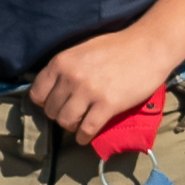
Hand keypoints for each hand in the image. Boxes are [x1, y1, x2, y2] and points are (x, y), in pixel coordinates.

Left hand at [27, 27, 176, 153]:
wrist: (147, 48)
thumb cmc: (116, 47)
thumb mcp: (82, 50)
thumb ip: (66, 68)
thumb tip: (53, 88)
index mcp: (61, 61)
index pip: (37, 92)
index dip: (44, 102)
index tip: (55, 103)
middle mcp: (71, 77)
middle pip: (51, 110)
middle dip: (60, 114)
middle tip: (72, 113)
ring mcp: (88, 92)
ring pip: (65, 122)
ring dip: (71, 126)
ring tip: (79, 123)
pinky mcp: (107, 105)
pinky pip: (86, 129)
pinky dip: (83, 137)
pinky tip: (86, 135)